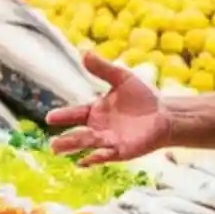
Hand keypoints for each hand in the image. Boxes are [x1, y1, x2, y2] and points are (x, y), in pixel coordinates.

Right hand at [47, 52, 171, 165]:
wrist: (165, 114)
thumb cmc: (142, 97)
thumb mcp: (122, 78)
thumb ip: (103, 68)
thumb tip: (84, 52)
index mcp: (95, 111)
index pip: (75, 114)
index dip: (63, 116)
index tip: (50, 118)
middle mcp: (98, 128)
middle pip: (79, 134)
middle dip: (66, 140)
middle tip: (52, 144)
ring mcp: (109, 141)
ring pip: (89, 145)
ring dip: (75, 148)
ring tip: (59, 150)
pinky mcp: (122, 151)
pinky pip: (107, 155)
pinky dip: (95, 158)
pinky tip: (84, 161)